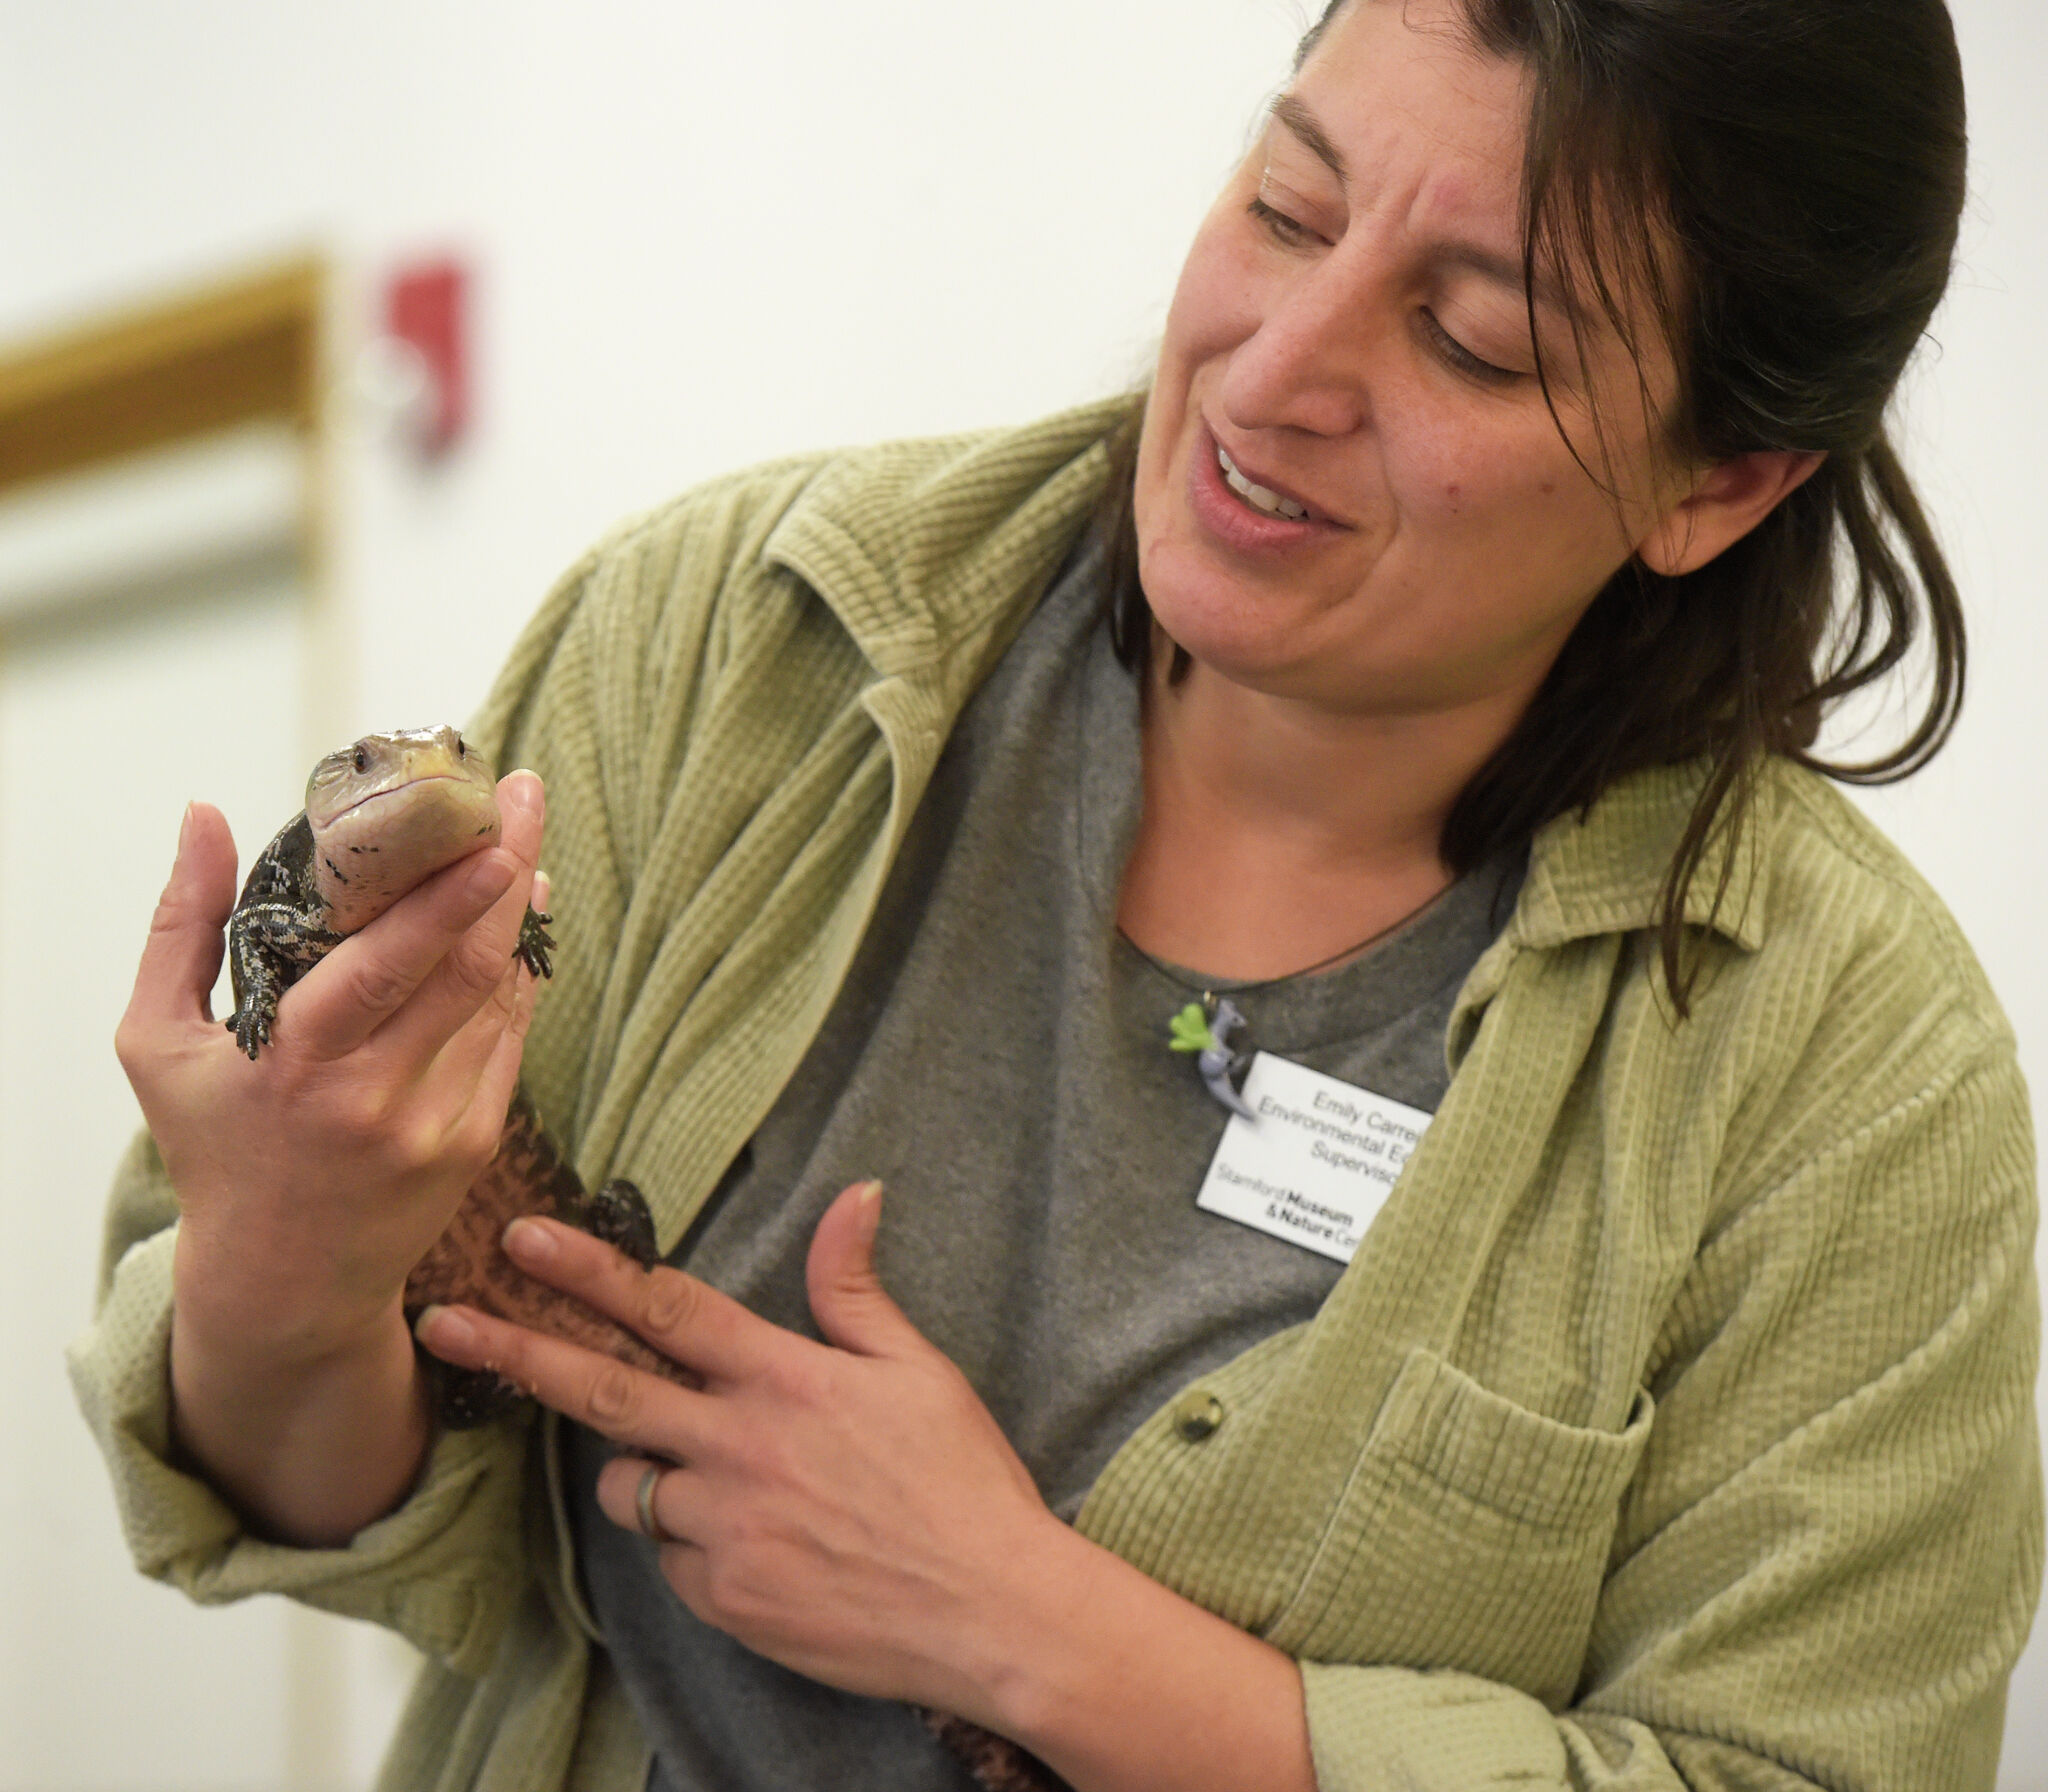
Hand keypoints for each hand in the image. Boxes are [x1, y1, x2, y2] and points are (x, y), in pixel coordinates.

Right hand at [118, 773, 547, 1355]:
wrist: (281, 1282)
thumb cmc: (215, 1146)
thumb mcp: (160, 1043)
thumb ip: (183, 926)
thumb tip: (201, 814)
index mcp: (295, 1064)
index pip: (388, 966)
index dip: (449, 897)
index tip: (491, 832)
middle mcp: (373, 1098)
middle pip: (467, 967)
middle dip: (506, 872)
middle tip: (522, 800)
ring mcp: (434, 1125)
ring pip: (499, 998)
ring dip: (517, 918)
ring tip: (520, 852)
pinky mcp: (475, 1144)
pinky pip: (508, 1039)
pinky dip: (516, 977)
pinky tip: (513, 928)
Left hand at [414, 1180, 1060, 1720]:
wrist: (993, 1612)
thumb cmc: (962, 1482)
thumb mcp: (919, 1369)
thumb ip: (856, 1289)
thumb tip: (855, 1193)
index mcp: (787, 1379)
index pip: (669, 1307)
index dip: (590, 1268)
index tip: (523, 1238)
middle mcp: (741, 1446)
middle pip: (604, 1389)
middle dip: (516, 1348)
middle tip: (443, 1322)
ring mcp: (726, 1527)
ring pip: (629, 1485)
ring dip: (640, 1467)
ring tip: (710, 1474)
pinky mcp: (724, 1598)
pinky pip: (671, 1558)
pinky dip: (692, 1543)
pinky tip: (760, 1544)